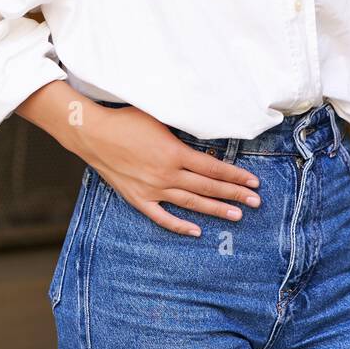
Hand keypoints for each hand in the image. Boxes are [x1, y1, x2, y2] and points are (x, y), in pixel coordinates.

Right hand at [74, 104, 261, 236]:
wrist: (94, 133)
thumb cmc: (127, 120)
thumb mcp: (160, 118)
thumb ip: (183, 130)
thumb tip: (207, 134)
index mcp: (175, 153)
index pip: (213, 168)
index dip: (235, 176)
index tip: (253, 182)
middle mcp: (167, 175)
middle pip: (208, 187)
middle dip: (234, 194)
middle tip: (256, 202)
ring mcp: (152, 190)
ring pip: (191, 203)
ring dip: (215, 209)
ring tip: (236, 215)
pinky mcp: (138, 199)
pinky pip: (162, 217)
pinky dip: (179, 226)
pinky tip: (196, 231)